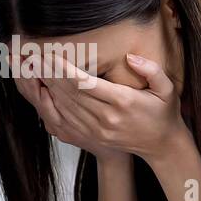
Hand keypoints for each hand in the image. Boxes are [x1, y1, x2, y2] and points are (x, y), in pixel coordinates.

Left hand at [28, 50, 189, 164]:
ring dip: (47, 87)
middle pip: (70, 93)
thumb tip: (130, 57)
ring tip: (33, 69)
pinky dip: (51, 104)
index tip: (50, 55)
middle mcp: (106, 118)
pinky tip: (42, 90)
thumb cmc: (163, 112)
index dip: (65, 69)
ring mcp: (97, 129)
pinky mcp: (92, 136)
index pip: (86, 84)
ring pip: (65, 106)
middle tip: (33, 57)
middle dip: (49, 74)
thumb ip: (151, 71)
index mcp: (123, 102)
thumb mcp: (167, 89)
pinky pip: (66, 120)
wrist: (161, 145)